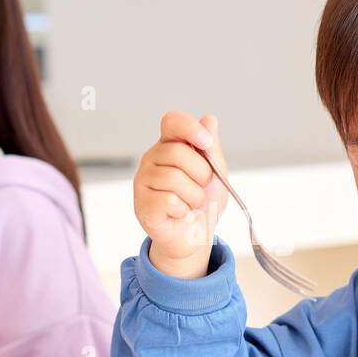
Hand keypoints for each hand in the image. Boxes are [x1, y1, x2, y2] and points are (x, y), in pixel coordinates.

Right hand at [133, 112, 228, 278]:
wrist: (196, 237)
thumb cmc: (203, 204)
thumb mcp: (216, 173)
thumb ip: (212, 148)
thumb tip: (209, 119)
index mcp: (170, 146)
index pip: (172, 122)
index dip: (189, 128)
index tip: (206, 142)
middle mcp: (152, 159)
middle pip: (177, 152)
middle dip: (201, 173)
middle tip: (202, 188)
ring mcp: (143, 181)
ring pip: (173, 178)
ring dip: (194, 195)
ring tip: (191, 203)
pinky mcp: (141, 204)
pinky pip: (168, 200)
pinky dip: (182, 210)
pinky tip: (179, 214)